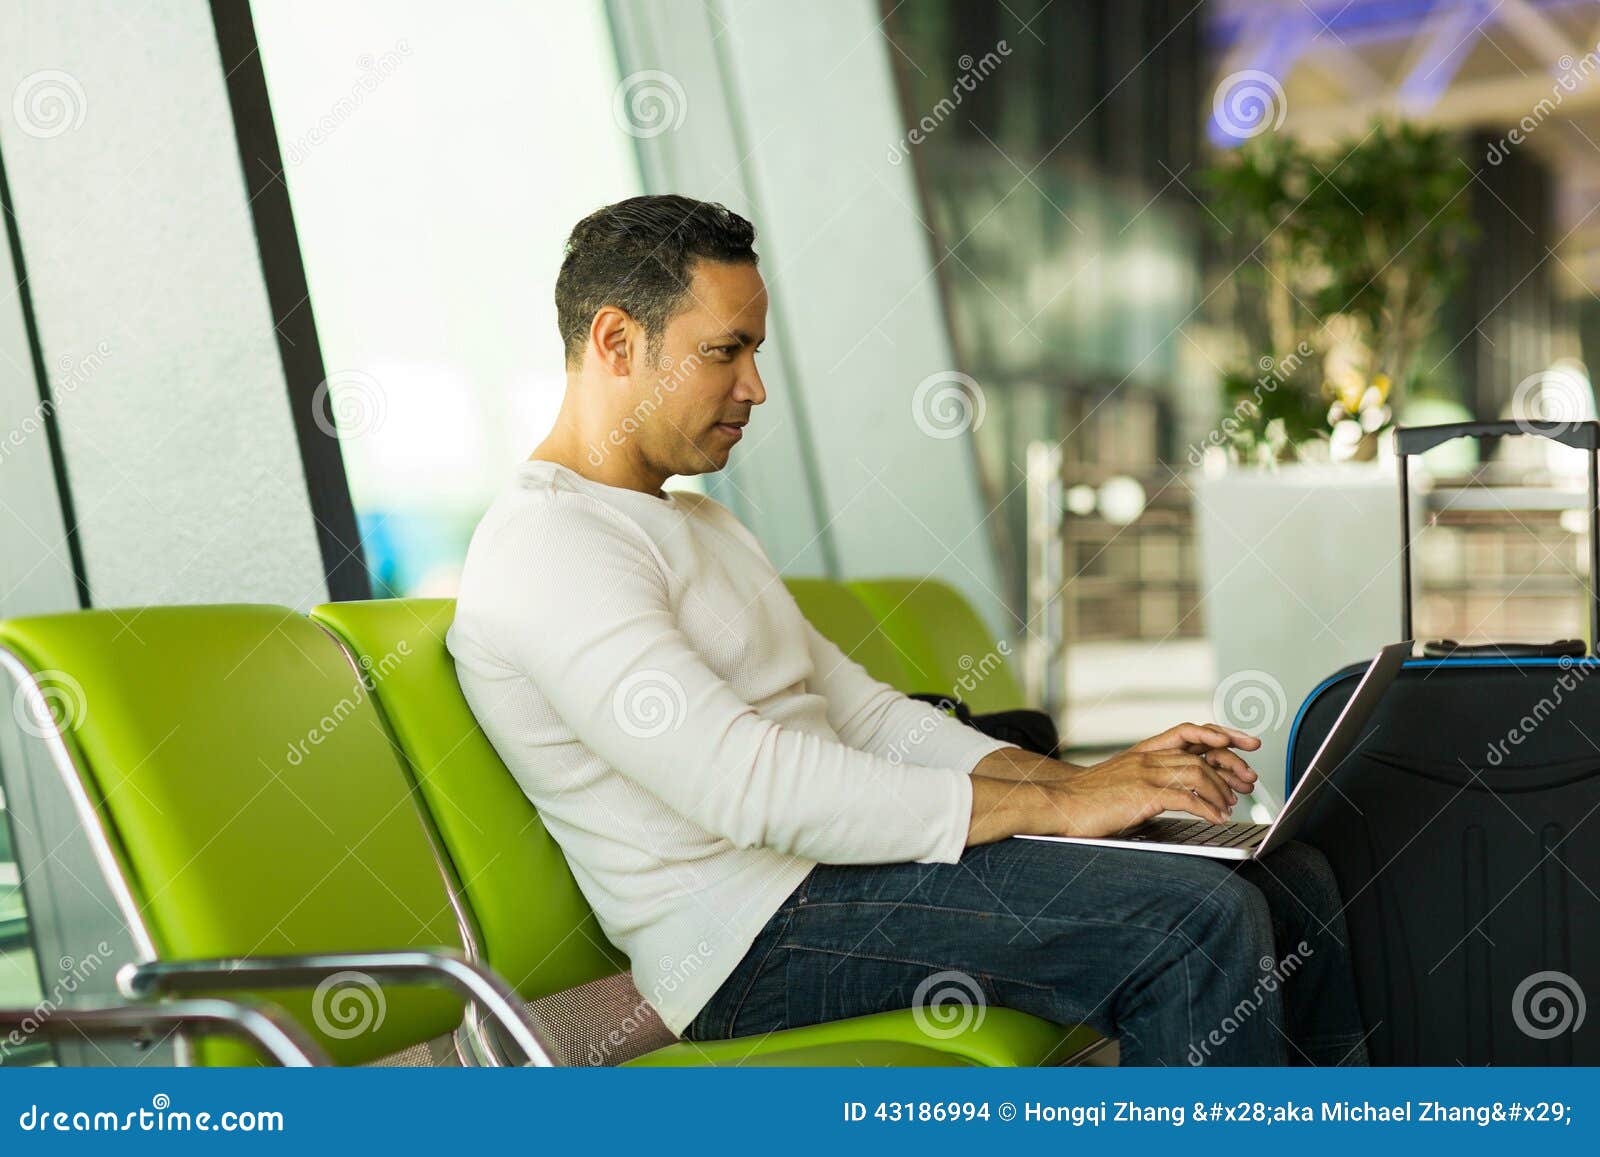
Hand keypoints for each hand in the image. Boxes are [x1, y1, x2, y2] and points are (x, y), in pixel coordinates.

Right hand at [1033, 740, 1251, 837]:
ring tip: (1231, 805)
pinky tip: (1216, 819)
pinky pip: (1187, 797)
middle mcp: (1147, 756)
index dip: (1221, 734)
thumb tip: (1180, 791)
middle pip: (1202, 750)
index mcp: (1143, 751)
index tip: (1245, 743)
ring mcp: (1144, 773)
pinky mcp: (1142, 794)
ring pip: (1198, 772)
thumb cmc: (1087, 801)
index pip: (1190, 732)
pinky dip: (1207, 808)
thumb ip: (1148, 780)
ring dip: (1221, 790)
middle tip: (1249, 779)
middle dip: (1231, 763)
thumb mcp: (1122, 782)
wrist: (1057, 805)